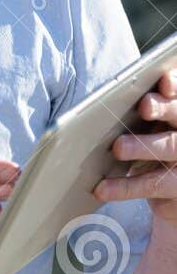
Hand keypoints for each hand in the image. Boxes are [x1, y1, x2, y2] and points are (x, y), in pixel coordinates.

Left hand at [94, 66, 176, 228]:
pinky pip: (152, 185)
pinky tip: (103, 188)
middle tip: (145, 106)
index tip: (164, 81)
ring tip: (118, 147)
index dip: (175, 86)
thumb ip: (141, 113)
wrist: (167, 193)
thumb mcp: (147, 128)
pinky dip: (124, 187)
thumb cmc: (150, 147)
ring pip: (169, 148)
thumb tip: (109, 101)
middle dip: (163, 108)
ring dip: (142, 146)